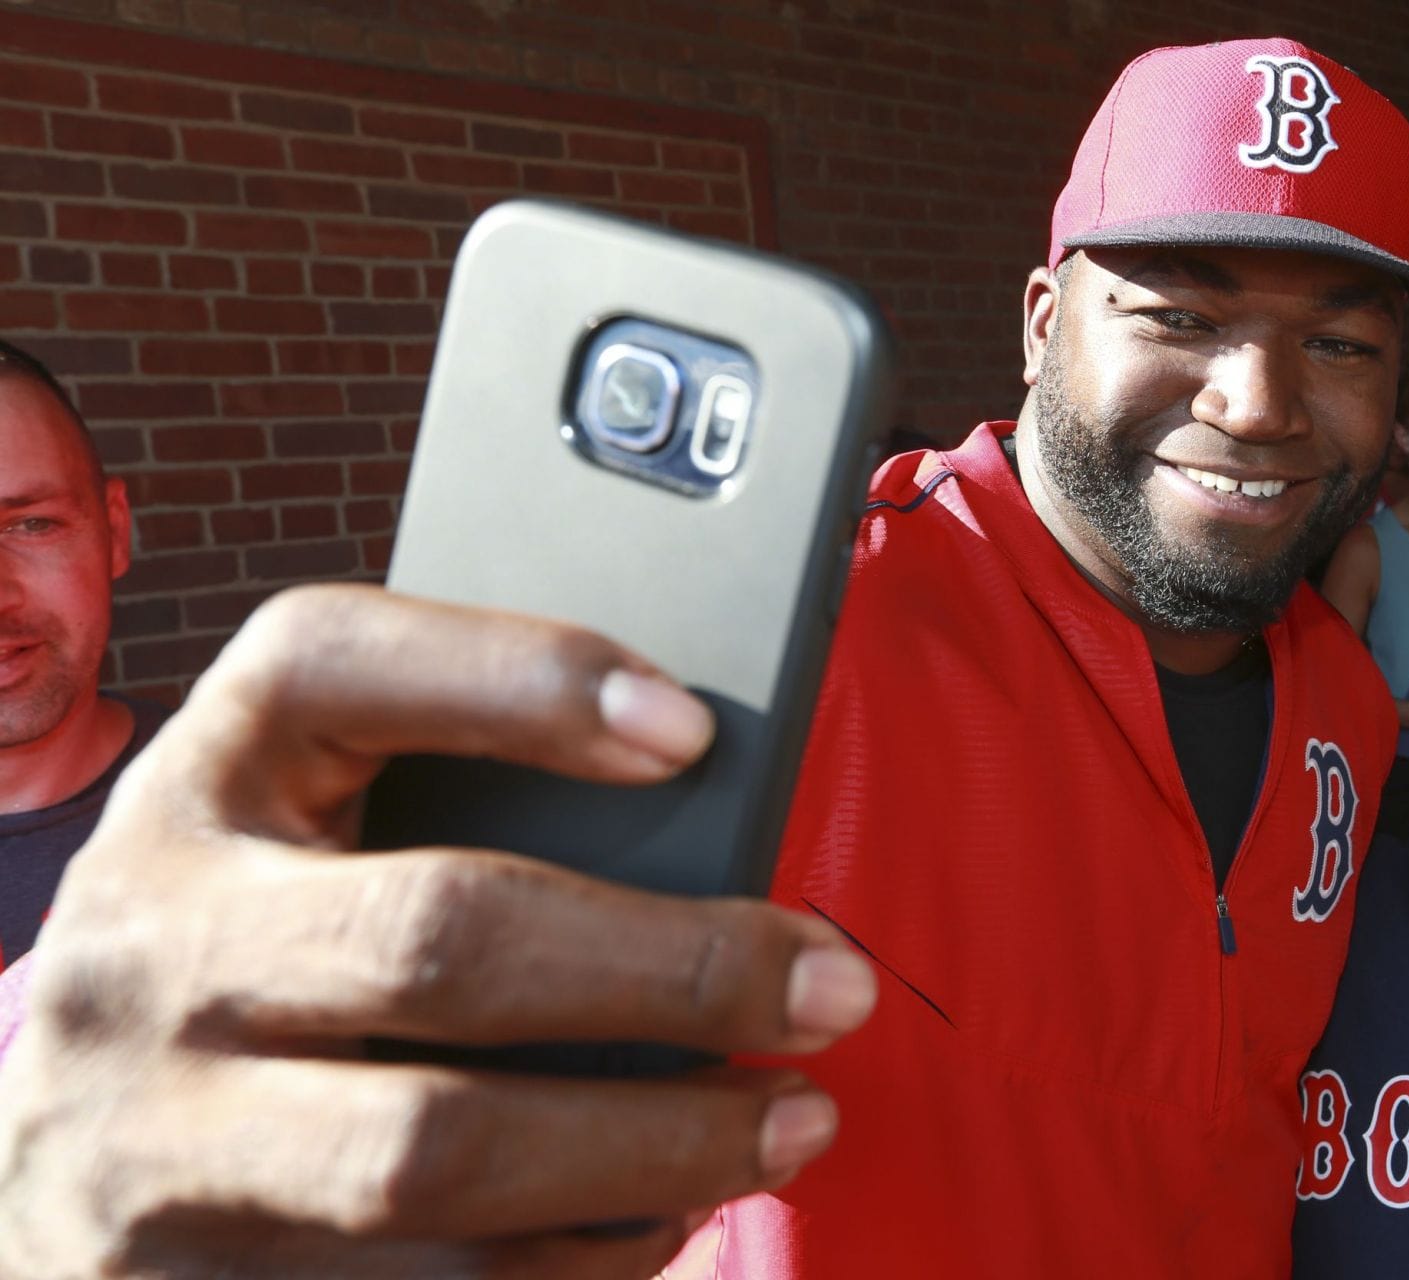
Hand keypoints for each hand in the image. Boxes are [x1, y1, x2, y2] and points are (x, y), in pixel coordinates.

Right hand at [0, 585, 875, 1278]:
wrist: (55, 1176)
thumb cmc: (247, 969)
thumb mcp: (305, 845)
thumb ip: (460, 804)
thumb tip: (701, 820)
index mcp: (195, 790)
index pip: (330, 663)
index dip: (520, 676)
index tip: (693, 732)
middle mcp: (146, 951)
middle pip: (441, 937)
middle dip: (676, 967)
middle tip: (831, 986)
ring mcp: (150, 1140)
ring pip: (440, 1153)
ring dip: (662, 1147)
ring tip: (792, 1121)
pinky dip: (583, 1260)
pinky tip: (666, 1215)